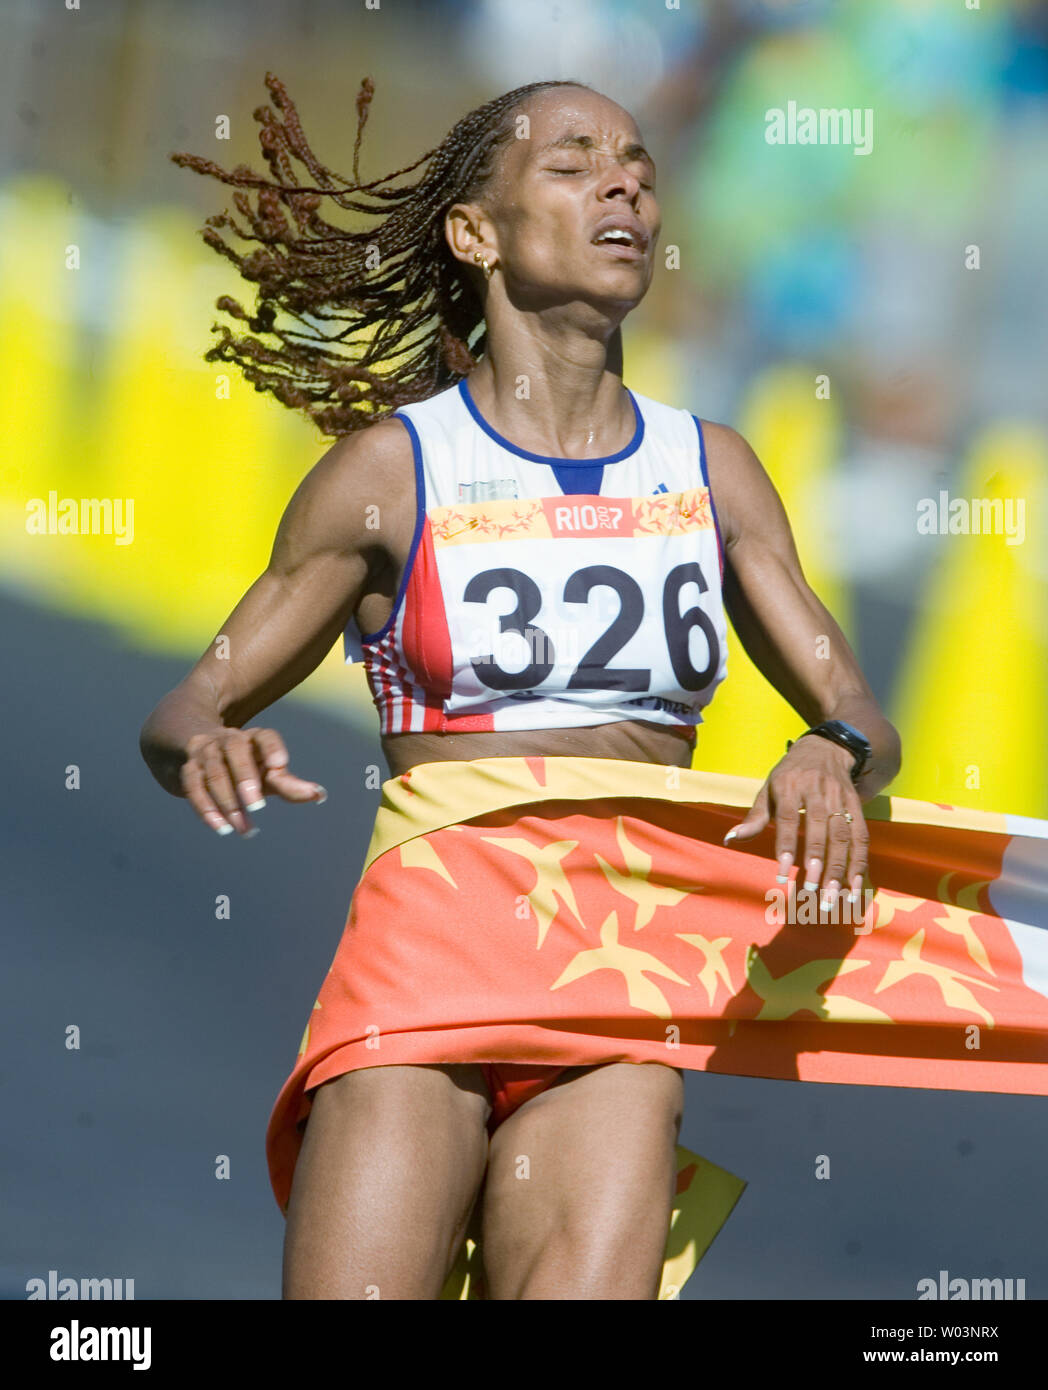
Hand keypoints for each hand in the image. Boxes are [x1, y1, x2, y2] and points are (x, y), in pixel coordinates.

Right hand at [179, 726, 325, 836]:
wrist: (191, 749)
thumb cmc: (241, 765)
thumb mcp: (264, 773)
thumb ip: (288, 784)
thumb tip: (320, 795)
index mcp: (252, 738)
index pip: (264, 736)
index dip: (272, 747)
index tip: (280, 764)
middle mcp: (227, 740)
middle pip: (235, 750)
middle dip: (245, 777)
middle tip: (257, 807)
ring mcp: (204, 753)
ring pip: (214, 773)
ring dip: (229, 803)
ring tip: (245, 829)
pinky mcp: (186, 769)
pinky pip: (193, 787)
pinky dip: (206, 809)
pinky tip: (221, 828)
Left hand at [722, 736, 868, 906]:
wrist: (826, 748)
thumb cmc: (789, 775)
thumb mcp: (768, 790)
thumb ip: (754, 818)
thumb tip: (730, 839)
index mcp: (789, 786)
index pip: (787, 818)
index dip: (786, 846)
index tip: (783, 874)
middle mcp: (817, 791)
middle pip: (820, 829)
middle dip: (819, 861)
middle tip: (814, 890)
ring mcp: (839, 798)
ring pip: (843, 835)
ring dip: (841, 867)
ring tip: (835, 894)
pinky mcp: (857, 805)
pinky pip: (861, 836)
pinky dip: (860, 861)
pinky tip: (856, 885)